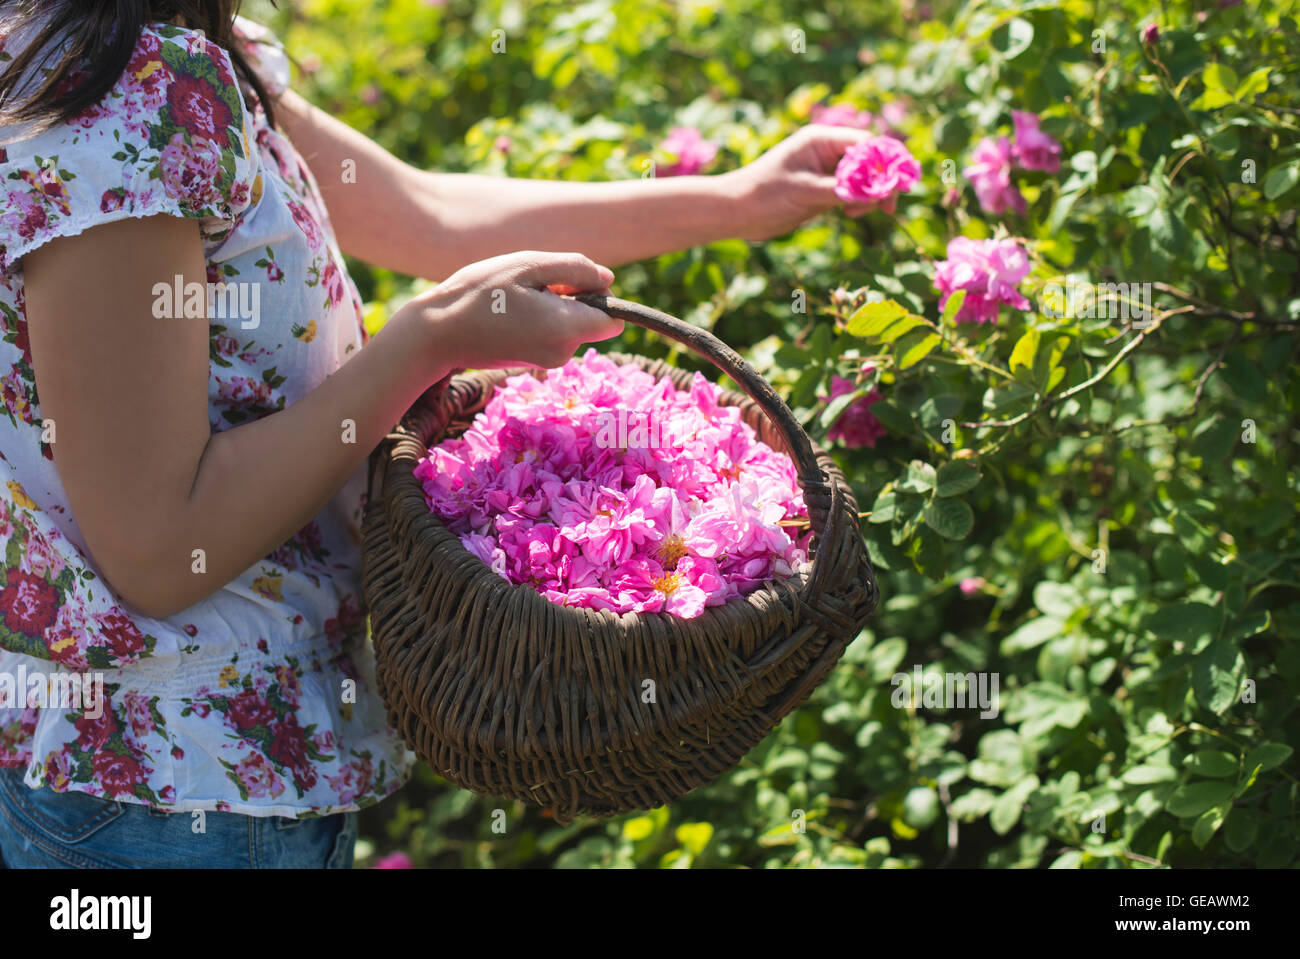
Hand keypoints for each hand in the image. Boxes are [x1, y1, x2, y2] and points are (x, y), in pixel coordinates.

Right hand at [406, 251, 624, 369]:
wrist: (436, 335)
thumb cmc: (478, 294)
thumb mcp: (527, 265)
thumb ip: (575, 268)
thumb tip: (608, 279)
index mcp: (566, 329)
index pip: (614, 319)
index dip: (602, 296)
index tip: (571, 282)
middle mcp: (563, 352)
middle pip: (593, 321)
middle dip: (575, 298)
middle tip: (534, 285)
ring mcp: (548, 360)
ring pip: (571, 326)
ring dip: (554, 305)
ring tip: (516, 296)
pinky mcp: (533, 360)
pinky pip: (553, 334)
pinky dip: (540, 318)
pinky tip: (510, 310)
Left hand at [724, 125, 875, 240]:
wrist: (734, 212)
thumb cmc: (764, 194)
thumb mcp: (805, 192)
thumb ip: (843, 191)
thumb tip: (878, 193)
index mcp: (820, 140)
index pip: (865, 143)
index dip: (884, 163)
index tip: (894, 185)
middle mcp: (824, 152)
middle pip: (867, 161)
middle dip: (880, 181)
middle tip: (889, 207)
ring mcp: (823, 171)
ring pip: (861, 179)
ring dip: (869, 195)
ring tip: (858, 213)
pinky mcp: (820, 190)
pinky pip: (849, 193)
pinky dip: (857, 202)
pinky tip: (852, 214)